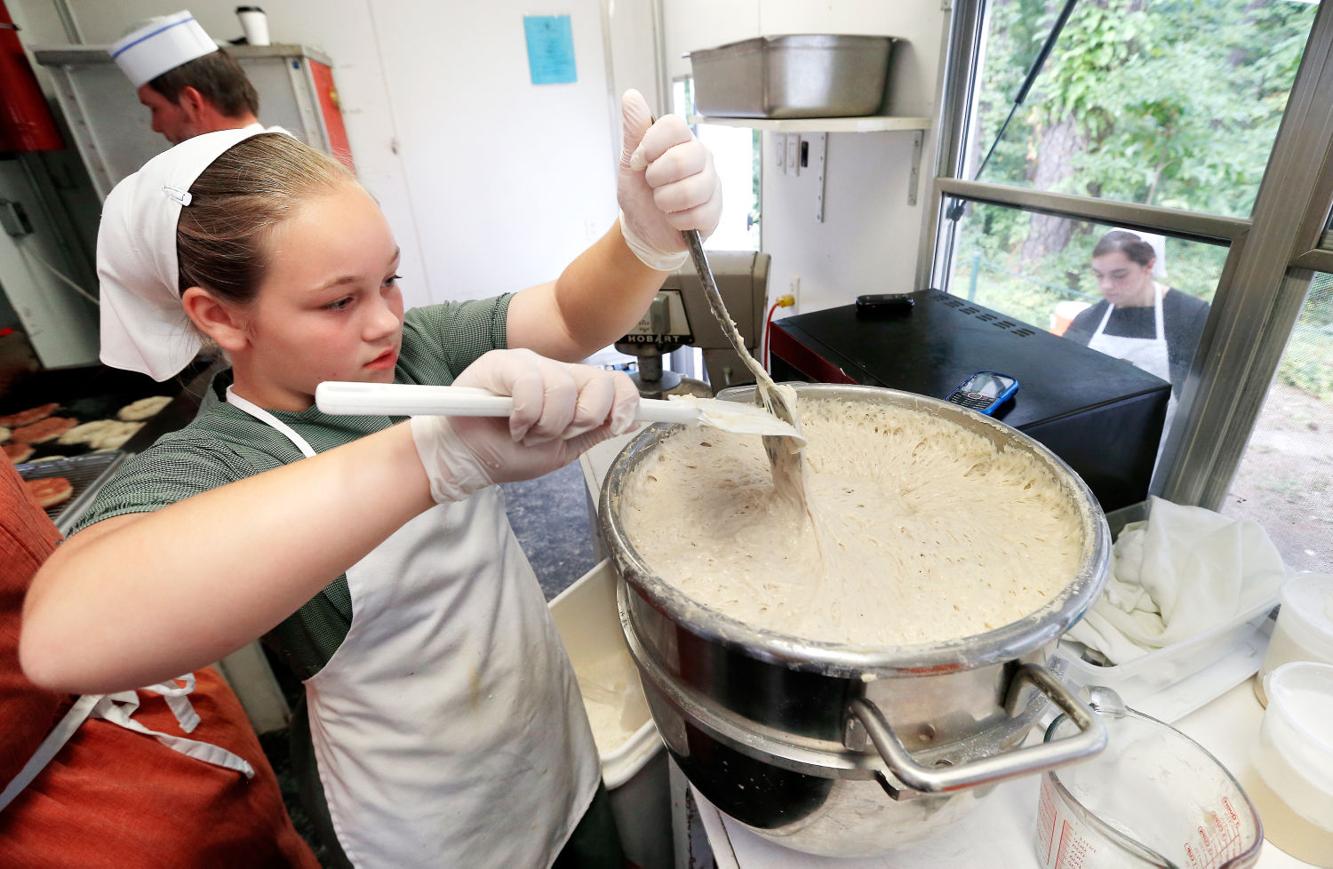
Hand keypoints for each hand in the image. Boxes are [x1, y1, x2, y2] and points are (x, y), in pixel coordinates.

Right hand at [410, 349, 639, 501]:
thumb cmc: (506, 453)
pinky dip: (525, 416)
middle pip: (599, 382)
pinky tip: (512, 425)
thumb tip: (632, 421)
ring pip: (565, 388)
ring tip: (526, 434)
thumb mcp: (561, 451)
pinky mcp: (501, 362)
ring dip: (546, 425)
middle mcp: (554, 370)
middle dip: (581, 420)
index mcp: (572, 388)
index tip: (621, 425)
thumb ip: (594, 433)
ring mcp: (529, 363)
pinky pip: (532, 386)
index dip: (626, 402)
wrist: (465, 461)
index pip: (613, 382)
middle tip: (553, 436)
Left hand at [617, 89, 722, 269]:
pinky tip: (674, 218)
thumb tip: (631, 96)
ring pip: (690, 190)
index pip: (674, 126)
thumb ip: (634, 130)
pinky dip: (676, 220)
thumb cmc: (639, 193)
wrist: (643, 230)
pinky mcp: (715, 211)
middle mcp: (701, 157)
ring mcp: (711, 184)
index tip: (638, 161)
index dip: (650, 145)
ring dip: (664, 202)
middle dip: (656, 179)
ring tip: (662, 203)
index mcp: (680, 140)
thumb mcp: (629, 162)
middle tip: (652, 185)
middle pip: (682, 159)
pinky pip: (697, 215)